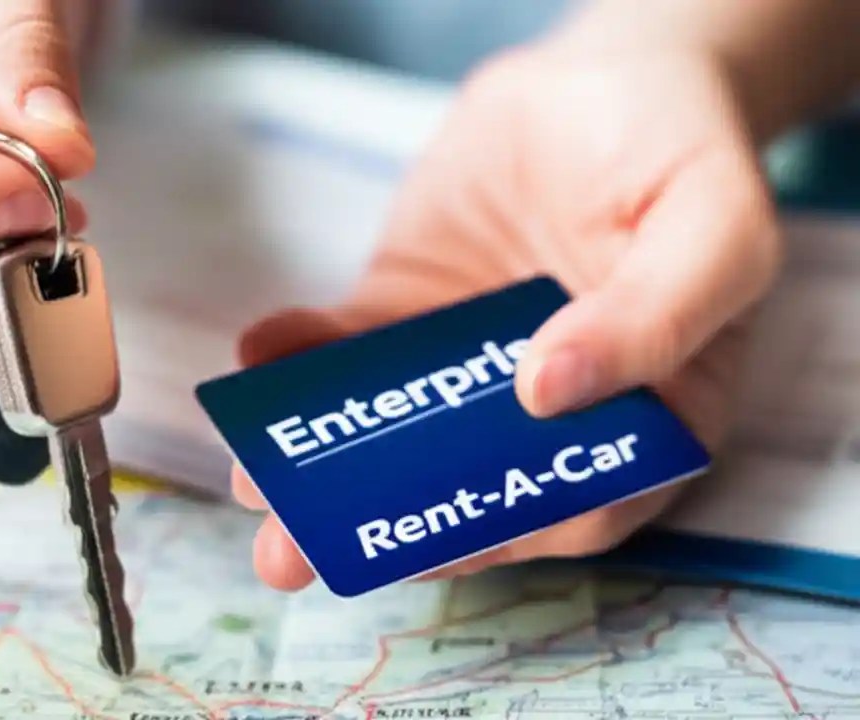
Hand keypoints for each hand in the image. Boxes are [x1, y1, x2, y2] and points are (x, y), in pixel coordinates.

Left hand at [232, 42, 783, 590]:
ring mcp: (464, 370)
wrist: (601, 75)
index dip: (498, 532)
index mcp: (644, 421)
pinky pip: (346, 351)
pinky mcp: (405, 318)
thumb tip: (549, 393)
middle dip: (375, 524)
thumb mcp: (715, 228)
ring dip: (315, 467)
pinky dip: (297, 359)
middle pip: (462, 488)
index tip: (424, 541)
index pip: (572, 507)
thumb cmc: (682, 152)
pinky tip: (259, 357)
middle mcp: (546, 414)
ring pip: (389, 436)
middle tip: (293, 552)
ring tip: (253, 482)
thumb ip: (657, 318)